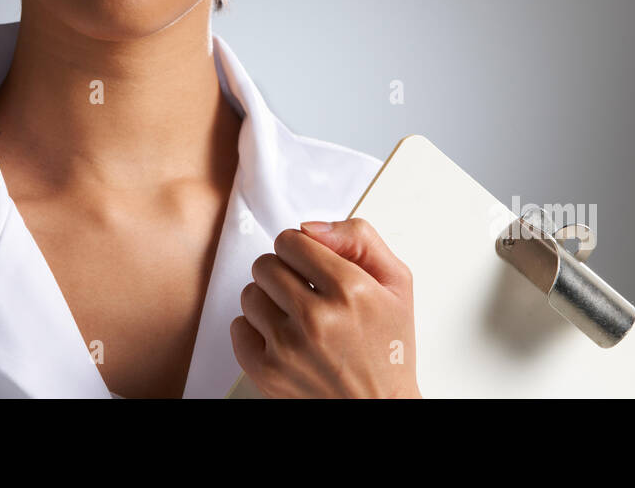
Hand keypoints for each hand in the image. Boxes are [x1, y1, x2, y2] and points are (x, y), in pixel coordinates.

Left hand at [230, 217, 420, 397]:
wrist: (379, 408)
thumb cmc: (389, 349)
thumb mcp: (396, 283)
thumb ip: (359, 239)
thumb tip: (310, 227)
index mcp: (349, 289)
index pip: (291, 240)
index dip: (300, 249)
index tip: (311, 265)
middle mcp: (316, 318)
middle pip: (265, 264)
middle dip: (283, 272)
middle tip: (304, 292)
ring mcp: (288, 347)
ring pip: (250, 294)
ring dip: (269, 300)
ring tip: (295, 316)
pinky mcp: (268, 372)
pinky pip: (238, 328)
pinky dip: (255, 329)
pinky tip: (282, 337)